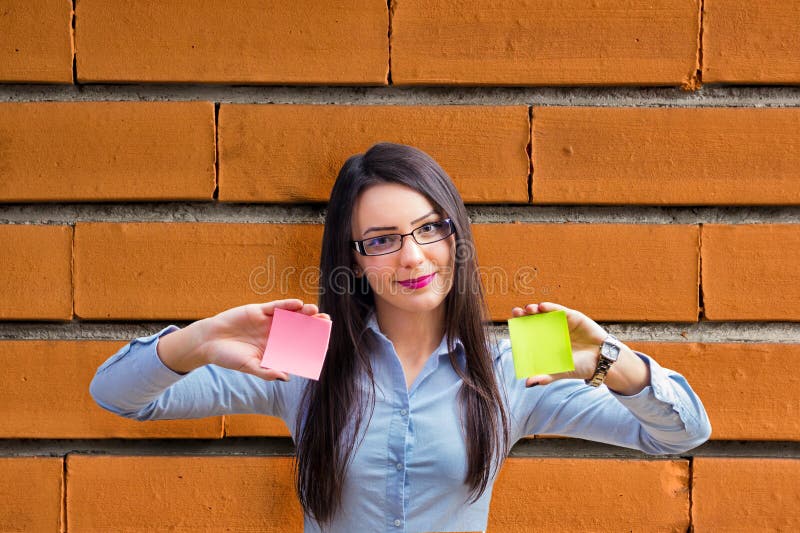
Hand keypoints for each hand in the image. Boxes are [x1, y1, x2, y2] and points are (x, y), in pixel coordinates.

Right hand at [195, 299, 329, 380]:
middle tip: (327, 321)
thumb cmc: (228, 357)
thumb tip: (286, 378)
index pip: (296, 344)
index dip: (309, 342)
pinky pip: (275, 306)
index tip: (324, 341)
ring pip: (290, 315)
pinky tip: (298, 304)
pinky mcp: (258, 310)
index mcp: (274, 348)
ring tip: (315, 311)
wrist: (208, 342)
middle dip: (312, 324)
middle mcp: (273, 333)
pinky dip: (286, 305)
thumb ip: (266, 372)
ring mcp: (267, 321)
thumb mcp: (249, 366)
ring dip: (303, 313)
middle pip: (298, 327)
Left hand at [511, 301, 606, 386]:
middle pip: (534, 320)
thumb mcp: (561, 371)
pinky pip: (559, 311)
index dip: (520, 327)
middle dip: (524, 315)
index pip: (529, 332)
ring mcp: (561, 323)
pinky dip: (551, 308)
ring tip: (528, 309)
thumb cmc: (580, 366)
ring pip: (545, 313)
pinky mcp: (573, 317)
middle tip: (516, 312)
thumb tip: (527, 383)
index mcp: (545, 342)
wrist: (602, 361)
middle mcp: (551, 330)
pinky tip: (543, 307)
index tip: (511, 323)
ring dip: (535, 309)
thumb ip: (546, 376)